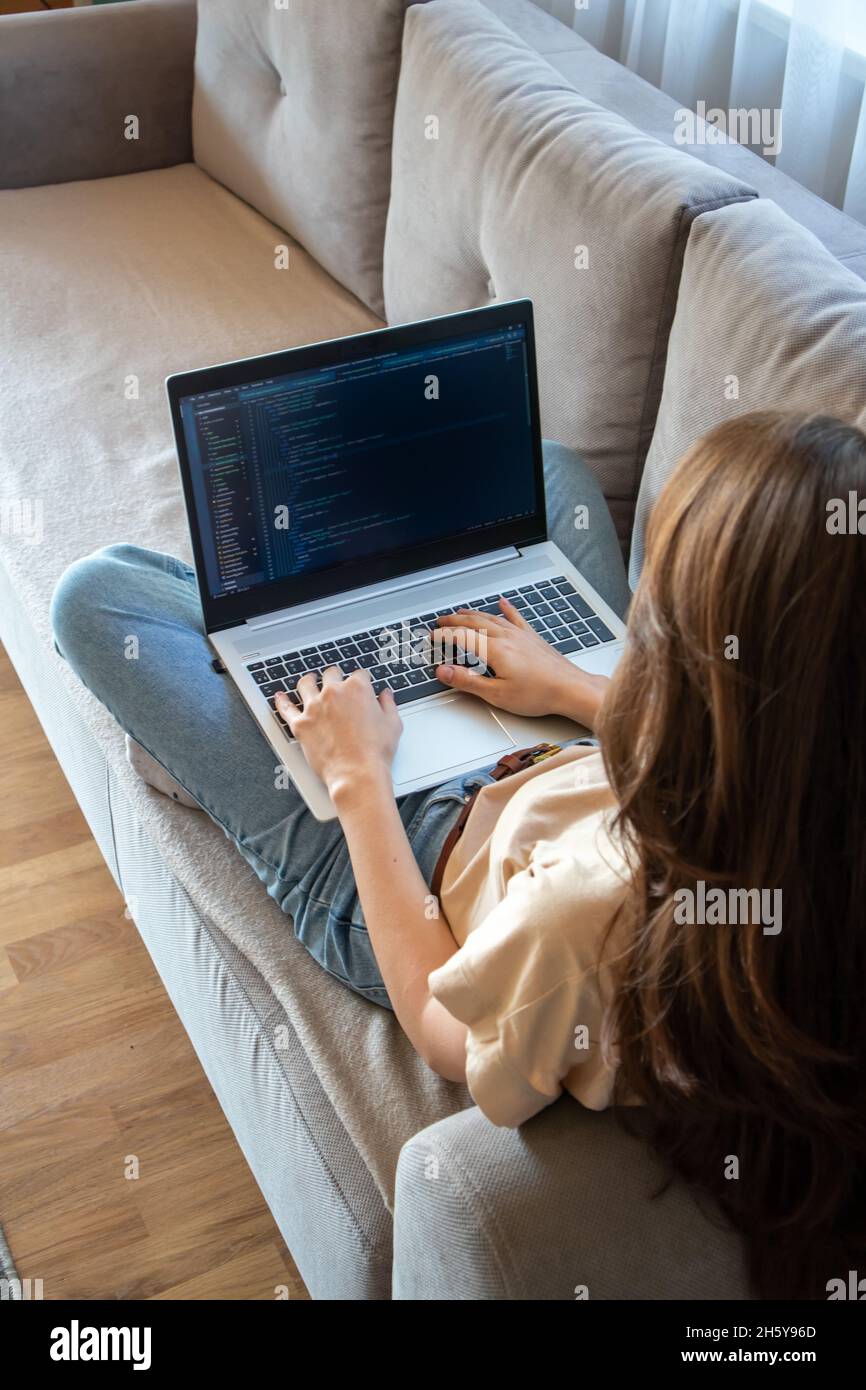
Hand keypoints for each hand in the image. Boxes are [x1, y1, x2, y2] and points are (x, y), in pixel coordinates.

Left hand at [276, 667, 401, 803]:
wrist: (357, 773)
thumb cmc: (376, 752)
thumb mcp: (393, 724)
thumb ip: (388, 704)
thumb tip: (386, 695)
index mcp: (358, 689)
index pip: (359, 674)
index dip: (361, 679)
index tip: (361, 684)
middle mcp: (333, 693)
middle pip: (330, 675)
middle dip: (334, 676)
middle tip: (335, 681)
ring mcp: (314, 707)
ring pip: (305, 684)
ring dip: (308, 680)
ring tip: (309, 680)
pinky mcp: (300, 724)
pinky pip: (286, 708)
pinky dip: (282, 701)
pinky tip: (280, 697)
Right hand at [433, 598, 608, 727]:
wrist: (571, 689)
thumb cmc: (539, 694)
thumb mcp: (497, 694)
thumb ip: (468, 681)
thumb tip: (444, 672)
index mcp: (495, 650)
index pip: (461, 637)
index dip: (444, 636)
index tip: (433, 636)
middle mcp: (507, 637)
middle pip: (474, 622)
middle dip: (454, 620)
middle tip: (440, 621)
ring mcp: (521, 635)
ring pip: (491, 617)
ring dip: (473, 613)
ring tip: (461, 611)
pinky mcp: (533, 638)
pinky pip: (515, 617)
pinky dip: (506, 608)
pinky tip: (502, 602)